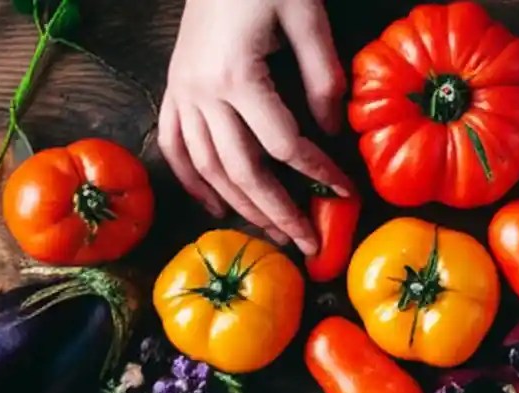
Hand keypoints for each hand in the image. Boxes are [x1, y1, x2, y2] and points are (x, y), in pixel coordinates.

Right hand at [159, 0, 351, 253]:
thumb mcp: (306, 16)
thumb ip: (323, 77)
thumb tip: (332, 133)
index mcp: (237, 75)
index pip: (283, 144)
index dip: (317, 173)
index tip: (345, 192)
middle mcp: (201, 92)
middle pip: (241, 170)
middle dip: (277, 212)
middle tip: (307, 244)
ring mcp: (181, 92)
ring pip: (206, 167)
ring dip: (240, 207)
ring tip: (272, 234)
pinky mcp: (172, 88)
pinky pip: (174, 146)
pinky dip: (192, 181)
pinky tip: (215, 209)